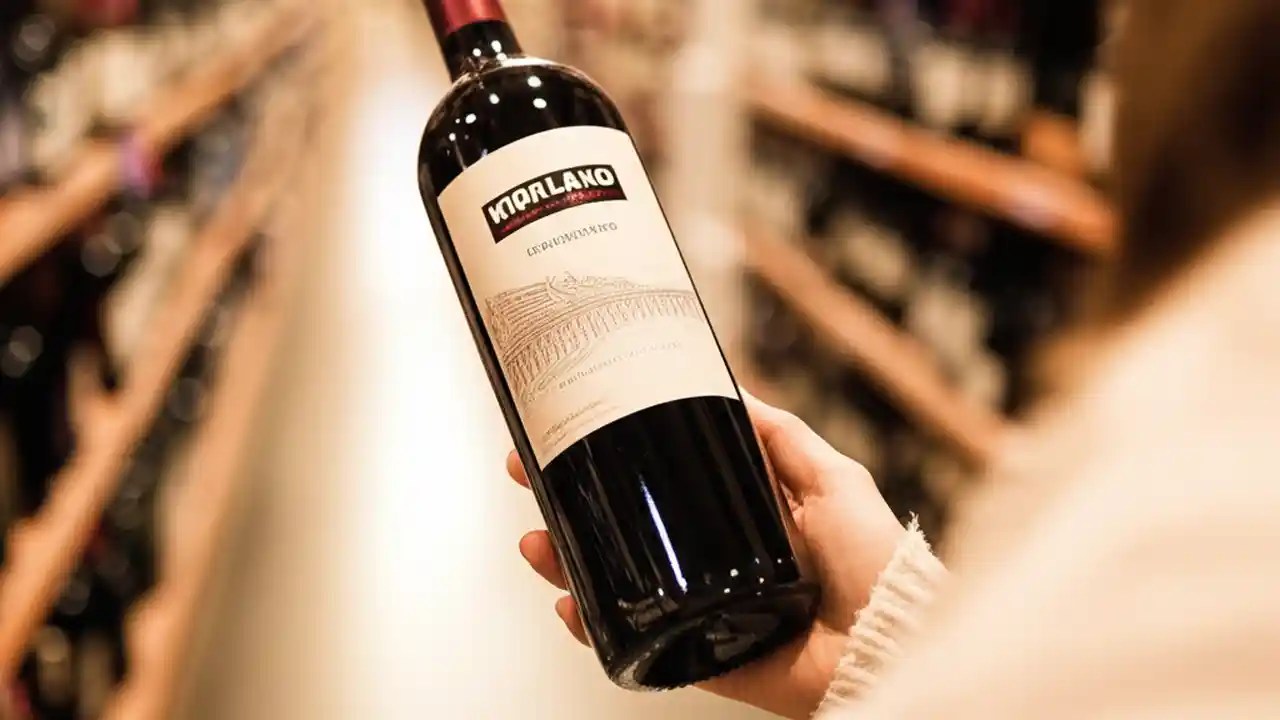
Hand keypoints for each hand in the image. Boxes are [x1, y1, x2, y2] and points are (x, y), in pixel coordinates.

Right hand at [507, 392, 904, 718]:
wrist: (891, 641)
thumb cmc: (875, 562)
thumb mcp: (832, 478)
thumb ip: (782, 437)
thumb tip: (732, 388)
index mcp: (736, 517)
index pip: (658, 479)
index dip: (611, 453)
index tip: (568, 424)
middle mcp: (710, 560)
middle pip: (622, 527)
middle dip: (566, 501)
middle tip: (526, 471)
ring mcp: (698, 608)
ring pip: (614, 582)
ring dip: (565, 561)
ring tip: (535, 541)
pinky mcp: (696, 654)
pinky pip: (633, 642)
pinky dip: (594, 627)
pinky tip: (570, 605)